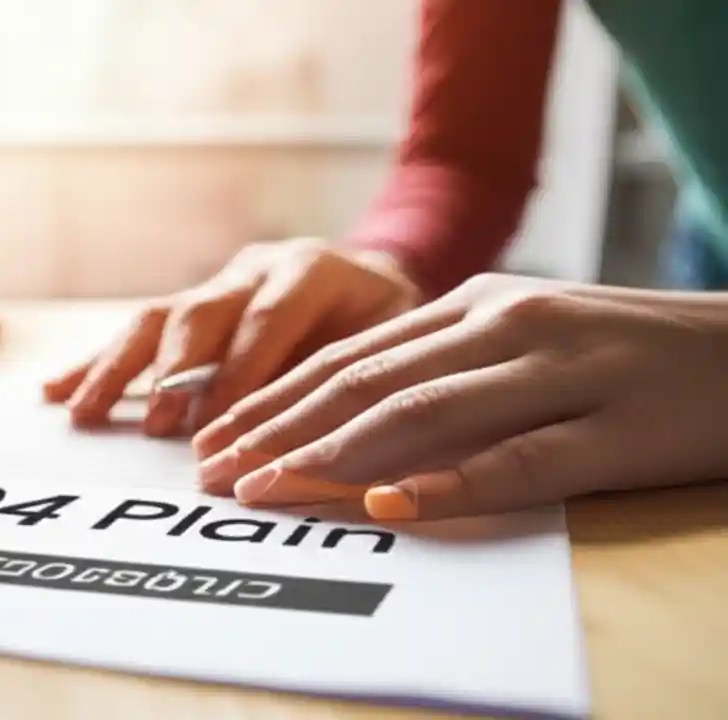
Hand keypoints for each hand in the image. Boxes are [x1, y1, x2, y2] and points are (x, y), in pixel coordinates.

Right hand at [43, 238, 420, 434]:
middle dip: (177, 373)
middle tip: (161, 427)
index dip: (243, 369)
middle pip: (202, 312)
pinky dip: (98, 362)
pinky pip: (139, 332)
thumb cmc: (391, 326)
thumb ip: (359, 375)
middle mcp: (257, 267)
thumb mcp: (399, 341)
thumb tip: (324, 437)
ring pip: (158, 318)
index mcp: (313, 270)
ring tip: (82, 412)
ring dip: (118, 368)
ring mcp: (218, 283)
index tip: (220, 423)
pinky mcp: (192, 305)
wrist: (376, 279)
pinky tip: (57, 390)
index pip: (270, 317)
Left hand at [193, 273, 727, 519]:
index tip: (215, 439)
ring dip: (335, 454)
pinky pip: (524, 459)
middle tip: (216, 471)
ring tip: (270, 486)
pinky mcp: (616, 426)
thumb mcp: (523, 338)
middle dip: (279, 429)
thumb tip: (344, 418)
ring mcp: (561, 372)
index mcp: (478, 306)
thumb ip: (443, 366)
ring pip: (427, 412)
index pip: (351, 357)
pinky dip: (454, 482)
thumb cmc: (624, 354)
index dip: (275, 400)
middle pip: (368, 382)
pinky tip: (397, 503)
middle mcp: (506, 326)